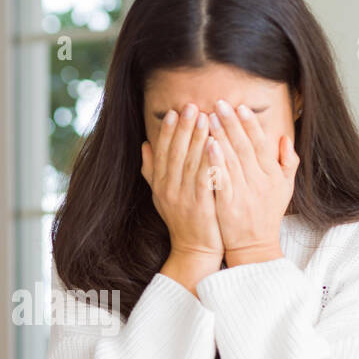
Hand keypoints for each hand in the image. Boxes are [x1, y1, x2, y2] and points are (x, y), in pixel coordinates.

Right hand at [141, 102, 221, 291]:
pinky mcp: (200, 205)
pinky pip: (203, 178)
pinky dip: (208, 159)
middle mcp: (169, 189)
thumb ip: (152, 170)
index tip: (175, 112)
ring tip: (204, 116)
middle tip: (191, 106)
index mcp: (160, 185)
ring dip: (196, 137)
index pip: (162, 152)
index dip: (168, 131)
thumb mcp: (162, 196)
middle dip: (183, 128)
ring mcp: (183, 197)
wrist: (194, 252)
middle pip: (175, 152)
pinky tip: (214, 143)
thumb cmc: (183, 221)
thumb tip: (144, 145)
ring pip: (189, 162)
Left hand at [206, 99, 299, 266]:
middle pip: (244, 146)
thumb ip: (288, 162)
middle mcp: (260, 181)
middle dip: (231, 123)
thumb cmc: (267, 215)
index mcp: (272, 175)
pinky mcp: (229, 204)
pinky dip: (216, 162)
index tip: (240, 107)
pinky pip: (222, 179)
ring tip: (208, 117)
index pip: (260, 144)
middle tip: (219, 103)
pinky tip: (208, 146)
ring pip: (232, 159)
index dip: (250, 124)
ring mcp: (244, 193)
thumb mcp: (285, 189)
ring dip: (220, 136)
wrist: (255, 247)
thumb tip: (285, 138)